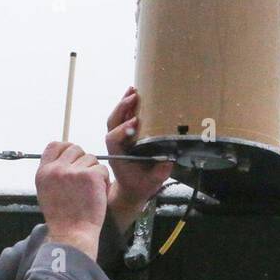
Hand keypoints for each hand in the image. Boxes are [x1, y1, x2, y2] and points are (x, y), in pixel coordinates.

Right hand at [35, 141, 110, 260]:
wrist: (72, 234)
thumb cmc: (62, 218)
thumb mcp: (47, 192)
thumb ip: (54, 173)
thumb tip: (67, 157)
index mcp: (43, 172)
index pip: (54, 145)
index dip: (66, 148)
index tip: (74, 157)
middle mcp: (56, 169)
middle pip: (76, 149)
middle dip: (83, 161)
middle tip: (85, 181)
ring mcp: (73, 171)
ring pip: (91, 159)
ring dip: (94, 173)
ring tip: (89, 192)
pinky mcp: (90, 176)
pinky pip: (102, 169)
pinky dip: (103, 181)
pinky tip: (97, 195)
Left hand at [105, 87, 172, 229]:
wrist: (132, 189)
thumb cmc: (140, 185)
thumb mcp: (151, 183)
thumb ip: (158, 174)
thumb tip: (167, 162)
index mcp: (118, 156)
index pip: (113, 139)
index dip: (122, 129)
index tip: (134, 122)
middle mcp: (115, 145)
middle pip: (112, 123)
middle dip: (121, 109)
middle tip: (133, 96)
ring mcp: (119, 139)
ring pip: (116, 118)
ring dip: (123, 103)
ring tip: (132, 90)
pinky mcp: (125, 135)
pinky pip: (123, 118)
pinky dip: (128, 106)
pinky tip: (135, 95)